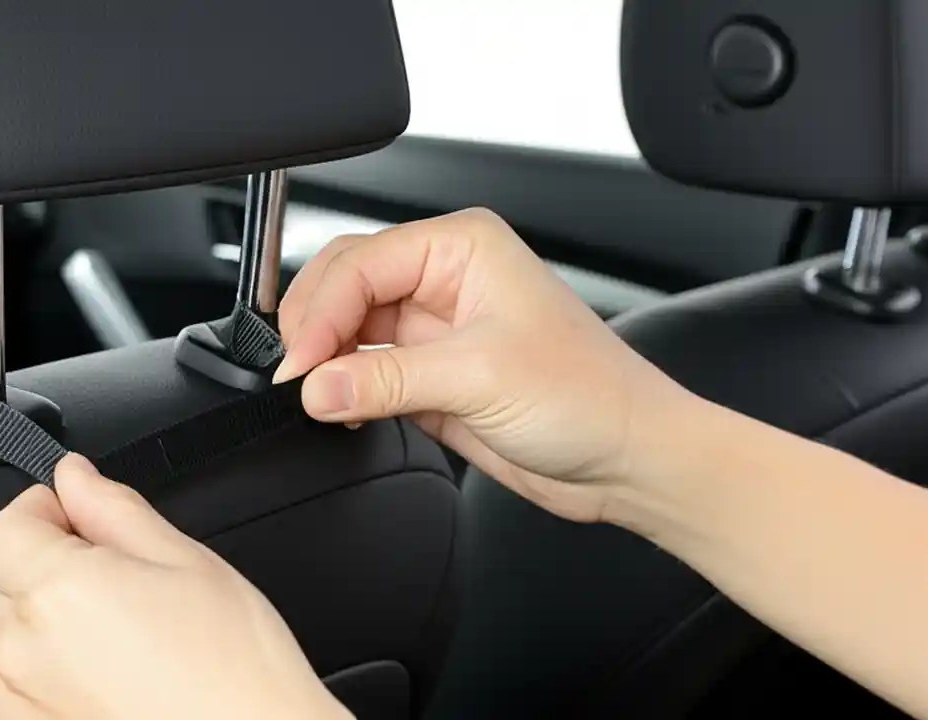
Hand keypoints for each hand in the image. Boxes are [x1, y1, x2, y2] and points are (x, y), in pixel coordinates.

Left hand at [0, 455, 348, 719]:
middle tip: (133, 582)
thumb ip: (114, 510)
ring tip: (137, 639)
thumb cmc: (234, 671)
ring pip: (22, 634)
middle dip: (61, 568)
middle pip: (13, 580)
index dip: (39, 514)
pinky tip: (122, 676)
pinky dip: (63, 672)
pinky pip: (28, 685)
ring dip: (62, 623)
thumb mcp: (186, 561)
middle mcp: (25, 652)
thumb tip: (76, 478)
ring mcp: (23, 703)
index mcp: (58, 593)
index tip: (78, 517)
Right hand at [275, 208, 698, 522]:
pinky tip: (344, 409)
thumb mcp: (480, 377)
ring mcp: (434, 330)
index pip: (359, 263)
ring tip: (320, 397)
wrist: (628, 458)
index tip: (300, 365)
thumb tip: (315, 386)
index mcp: (462, 247)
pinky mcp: (429, 377)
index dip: (320, 312)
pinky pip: (364, 373)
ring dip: (326, 363)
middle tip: (299, 378)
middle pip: (343, 287)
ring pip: (348, 331)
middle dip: (314, 329)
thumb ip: (387, 380)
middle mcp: (444, 279)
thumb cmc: (590, 395)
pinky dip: (343, 391)